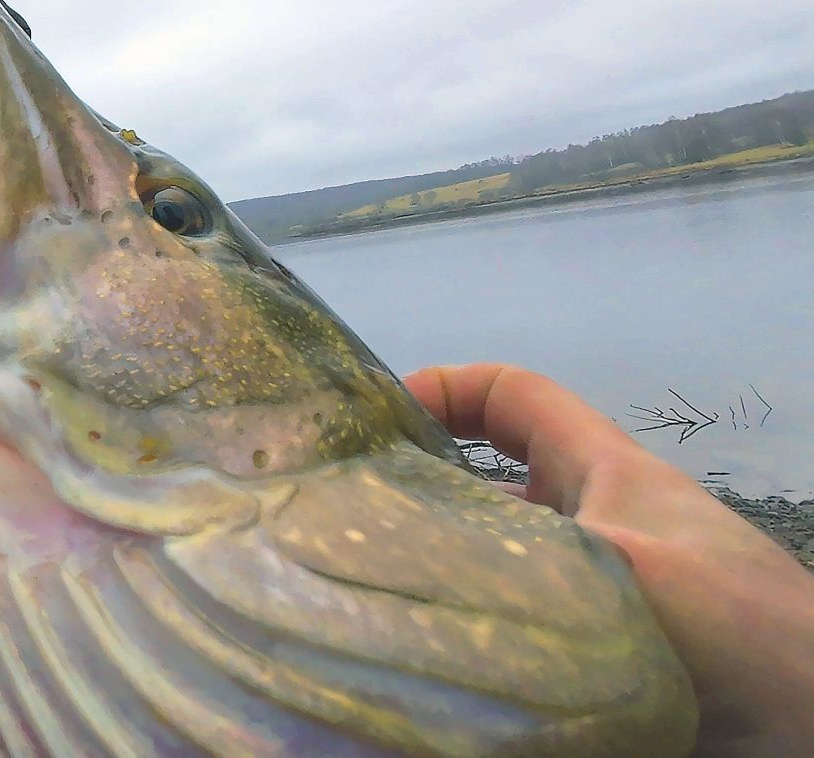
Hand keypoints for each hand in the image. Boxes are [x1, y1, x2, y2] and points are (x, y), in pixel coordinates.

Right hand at [403, 363, 813, 755]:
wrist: (808, 726)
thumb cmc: (727, 621)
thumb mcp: (609, 565)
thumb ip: (502, 549)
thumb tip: (380, 550)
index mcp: (600, 470)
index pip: (511, 396)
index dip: (441, 388)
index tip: (369, 423)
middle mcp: (593, 526)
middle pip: (490, 488)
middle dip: (420, 499)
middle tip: (344, 528)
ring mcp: (597, 597)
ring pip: (494, 569)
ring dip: (439, 582)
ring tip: (368, 608)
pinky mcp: (598, 664)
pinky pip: (513, 639)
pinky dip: (469, 649)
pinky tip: (427, 674)